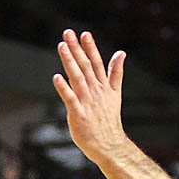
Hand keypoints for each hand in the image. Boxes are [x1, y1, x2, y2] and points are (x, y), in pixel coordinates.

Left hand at [53, 30, 128, 163]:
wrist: (110, 146)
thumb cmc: (109, 121)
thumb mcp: (116, 94)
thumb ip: (116, 73)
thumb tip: (121, 52)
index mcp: (103, 87)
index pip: (96, 63)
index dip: (90, 48)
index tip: (84, 34)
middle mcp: (96, 92)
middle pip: (85, 67)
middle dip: (76, 49)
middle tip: (67, 33)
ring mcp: (87, 103)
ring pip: (77, 78)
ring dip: (70, 62)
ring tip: (62, 47)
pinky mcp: (79, 115)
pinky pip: (70, 99)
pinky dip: (64, 88)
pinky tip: (57, 77)